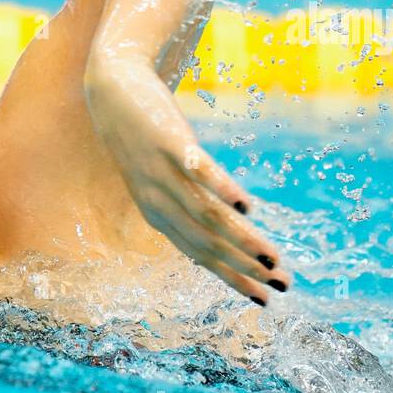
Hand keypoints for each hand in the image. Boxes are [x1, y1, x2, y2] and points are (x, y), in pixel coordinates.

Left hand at [84, 53, 289, 304]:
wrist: (110, 92)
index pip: (199, 255)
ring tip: (273, 258)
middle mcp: (158, 201)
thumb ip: (187, 202)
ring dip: (242, 240)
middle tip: (282, 285)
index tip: (264, 300)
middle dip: (245, 267)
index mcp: (158, 214)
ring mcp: (161, 173)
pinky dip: (223, 190)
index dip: (232, 278)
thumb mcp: (161, 178)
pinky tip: (248, 207)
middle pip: (207, 242)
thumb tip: (227, 222)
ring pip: (207, 215)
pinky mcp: (167, 142)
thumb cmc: (143, 138)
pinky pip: (198, 170)